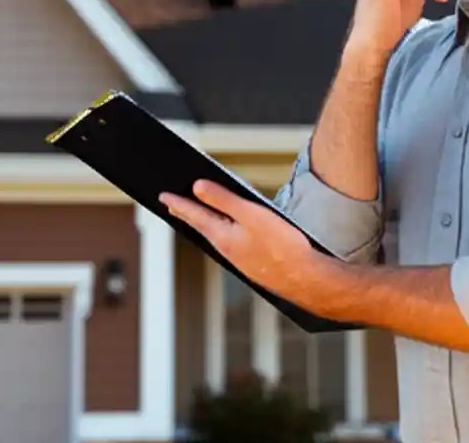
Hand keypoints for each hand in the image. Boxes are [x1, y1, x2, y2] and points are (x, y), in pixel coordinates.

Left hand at [159, 180, 336, 307]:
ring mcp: (240, 259)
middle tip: (172, 204)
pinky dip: (222, 232)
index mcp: (222, 236)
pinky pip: (230, 243)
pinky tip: (228, 230)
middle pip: (201, 226)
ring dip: (204, 222)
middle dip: (186, 213)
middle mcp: (226, 249)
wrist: (305, 280)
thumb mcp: (251, 214)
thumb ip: (223, 200)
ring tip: (196, 213)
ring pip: (216, 236)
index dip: (178, 203)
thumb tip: (197, 187)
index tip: (162, 195)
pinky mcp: (254, 264)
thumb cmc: (282, 246)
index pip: (193, 215)